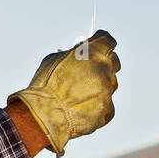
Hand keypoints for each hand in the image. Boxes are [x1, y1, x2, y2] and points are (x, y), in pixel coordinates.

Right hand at [7, 29, 119, 155]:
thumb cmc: (46, 89)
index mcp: (92, 53)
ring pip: (110, 84)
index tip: (101, 44)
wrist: (45, 116)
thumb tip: (79, 53)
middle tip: (91, 69)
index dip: (102, 43)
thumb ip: (73, 54)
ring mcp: (107, 91)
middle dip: (103, 64)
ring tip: (80, 93)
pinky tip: (82, 107)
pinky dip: (97, 105)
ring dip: (99, 86)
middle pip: (113, 62)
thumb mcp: (54, 60)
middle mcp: (104, 70)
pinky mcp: (107, 110)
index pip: (107, 41)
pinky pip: (107, 104)